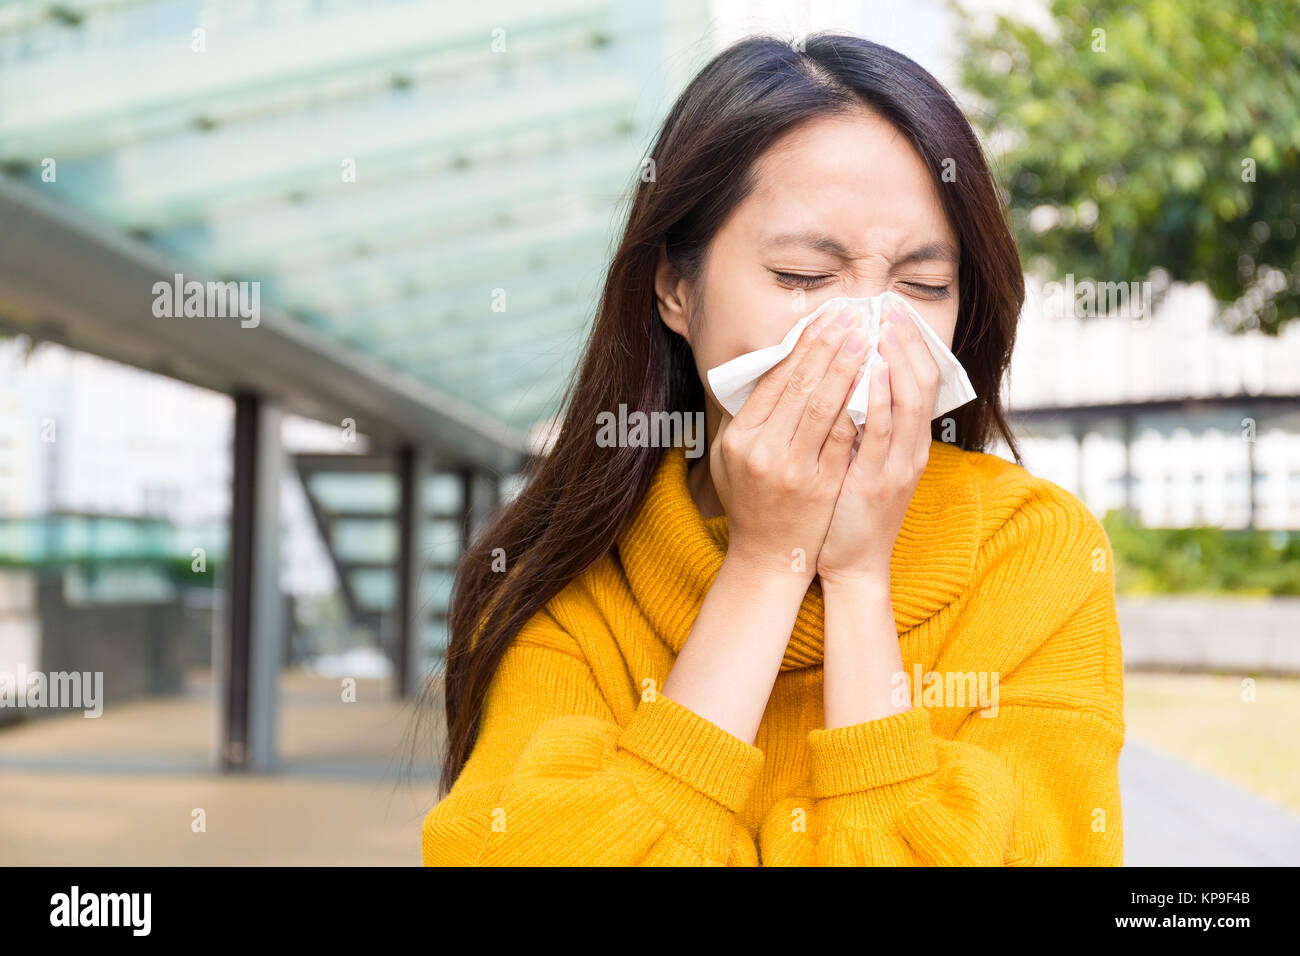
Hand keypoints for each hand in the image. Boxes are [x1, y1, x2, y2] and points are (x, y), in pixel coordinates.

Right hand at [711, 305, 866, 580]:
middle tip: (852, 316)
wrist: (768, 558)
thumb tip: (768, 368)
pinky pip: (844, 439)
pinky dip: (859, 408)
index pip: (774, 379)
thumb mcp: (728, 458)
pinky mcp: (821, 486)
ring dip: (848, 367)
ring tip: (866, 337)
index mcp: (739, 438)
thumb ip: (745, 417)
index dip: (802, 345)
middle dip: (829, 345)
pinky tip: (874, 382)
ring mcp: (792, 470)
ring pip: (824, 406)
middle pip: (800, 385)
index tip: (824, 319)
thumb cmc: (750, 502)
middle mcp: (762, 451)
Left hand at [816, 301, 940, 584]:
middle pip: (920, 382)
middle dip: (906, 343)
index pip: (920, 381)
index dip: (910, 345)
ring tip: (881, 326)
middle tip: (889, 307)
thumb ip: (863, 425)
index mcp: (908, 443)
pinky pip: (882, 433)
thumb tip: (848, 380)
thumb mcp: (863, 461)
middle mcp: (910, 450)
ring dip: (895, 360)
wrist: (852, 565)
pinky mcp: (877, 482)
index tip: (893, 313)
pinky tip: (870, 372)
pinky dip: (880, 399)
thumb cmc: (849, 511)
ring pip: (907, 402)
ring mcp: (897, 466)